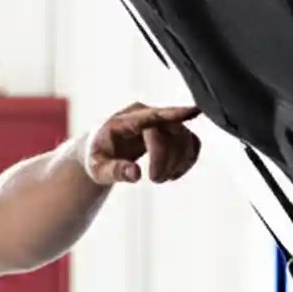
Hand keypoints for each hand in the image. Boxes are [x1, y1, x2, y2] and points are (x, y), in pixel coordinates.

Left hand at [84, 102, 201, 185]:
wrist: (101, 152)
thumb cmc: (97, 158)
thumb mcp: (97, 168)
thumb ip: (114, 171)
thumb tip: (135, 174)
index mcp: (125, 121)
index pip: (152, 115)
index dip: (174, 113)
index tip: (195, 111)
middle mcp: (146, 116)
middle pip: (171, 131)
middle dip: (166, 159)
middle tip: (155, 180)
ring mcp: (161, 123)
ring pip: (185, 138)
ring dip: (178, 162)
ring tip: (161, 178)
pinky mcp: (171, 133)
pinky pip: (191, 143)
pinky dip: (186, 161)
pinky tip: (172, 174)